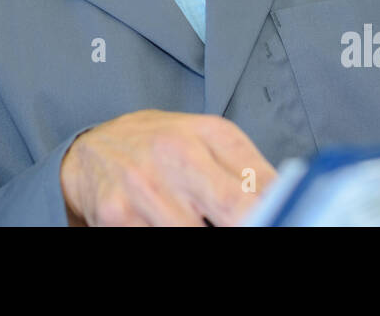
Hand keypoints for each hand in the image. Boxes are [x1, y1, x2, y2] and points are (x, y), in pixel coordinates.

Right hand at [59, 109, 275, 225]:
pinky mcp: (115, 218)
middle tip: (253, 228)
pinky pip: (158, 243)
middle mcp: (173, 156)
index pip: (255, 191)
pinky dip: (168, 239)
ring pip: (191, 235)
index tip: (280, 224)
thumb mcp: (208, 139)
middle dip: (247, 227)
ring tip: (201, 221)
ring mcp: (143, 189)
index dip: (273, 218)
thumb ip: (250, 169)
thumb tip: (288, 201)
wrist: (91, 151)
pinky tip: (168, 226)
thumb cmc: (158, 145)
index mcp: (205, 135)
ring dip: (202, 234)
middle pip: (232, 214)